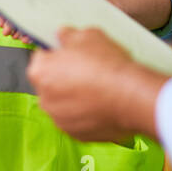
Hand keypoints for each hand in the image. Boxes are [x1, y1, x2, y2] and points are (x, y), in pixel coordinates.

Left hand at [27, 27, 162, 142]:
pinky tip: (103, 103)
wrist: (131, 97)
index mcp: (40, 72)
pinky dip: (87, 113)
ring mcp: (60, 120)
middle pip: (51, 83)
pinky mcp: (77, 135)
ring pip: (64, 104)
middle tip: (87, 69)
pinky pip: (78, 120)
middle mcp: (44, 100)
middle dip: (64, 76)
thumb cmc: (107, 65)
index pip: (41, 57)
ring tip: (99, 88)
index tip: (71, 53)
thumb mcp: (88, 35)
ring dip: (75, 97)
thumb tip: (62, 36)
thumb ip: (68, 35)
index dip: (57, 53)